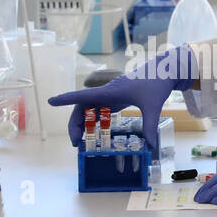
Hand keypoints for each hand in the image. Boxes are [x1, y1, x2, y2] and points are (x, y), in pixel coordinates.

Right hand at [48, 46, 197, 154]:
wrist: (165, 70)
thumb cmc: (156, 83)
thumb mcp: (153, 106)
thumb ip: (150, 126)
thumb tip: (149, 146)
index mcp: (111, 91)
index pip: (83, 95)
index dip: (66, 99)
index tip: (51, 101)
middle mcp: (107, 92)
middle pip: (82, 106)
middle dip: (75, 124)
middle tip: (75, 143)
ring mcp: (111, 95)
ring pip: (89, 109)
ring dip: (83, 123)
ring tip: (81, 141)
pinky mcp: (117, 98)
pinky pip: (99, 110)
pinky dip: (94, 121)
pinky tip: (94, 132)